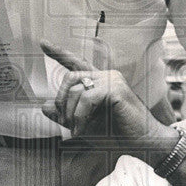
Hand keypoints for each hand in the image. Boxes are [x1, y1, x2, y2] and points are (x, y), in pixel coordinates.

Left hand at [40, 41, 174, 157]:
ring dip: (71, 114)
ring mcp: (112, 80)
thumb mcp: (84, 124)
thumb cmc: (117, 134)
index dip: (58, 52)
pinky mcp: (116, 89)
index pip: (76, 63)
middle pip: (70, 77)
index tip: (42, 42)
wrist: (142, 142)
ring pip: (76, 89)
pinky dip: (80, 116)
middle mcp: (106, 76)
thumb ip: (66, 114)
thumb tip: (44, 106)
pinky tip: (82, 129)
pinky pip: (87, 98)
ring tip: (77, 130)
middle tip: (65, 123)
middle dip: (61, 101)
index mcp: (99, 82)